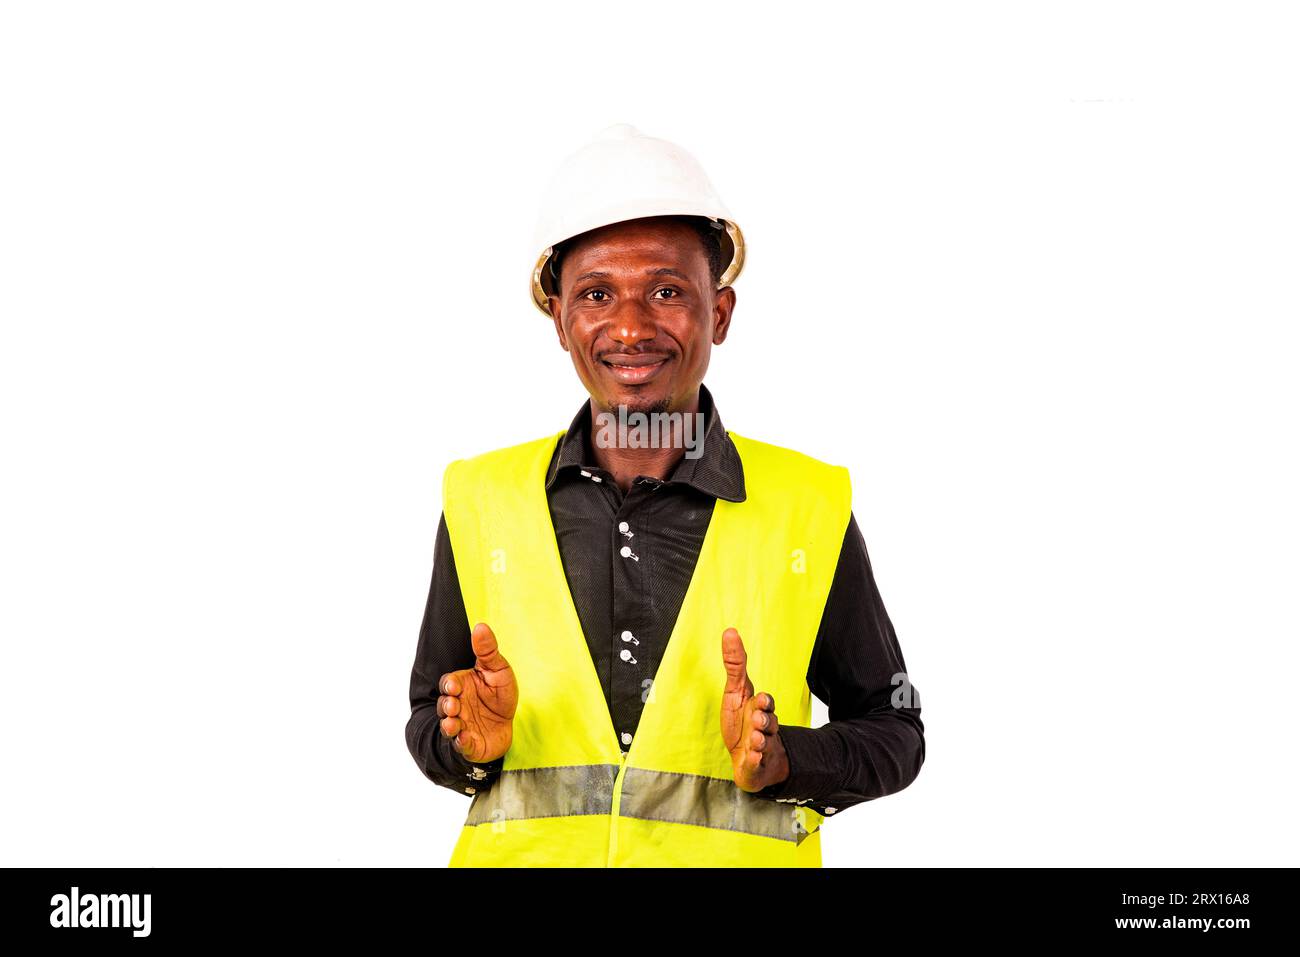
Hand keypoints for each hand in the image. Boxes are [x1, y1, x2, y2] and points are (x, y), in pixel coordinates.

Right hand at [437, 622, 517, 763]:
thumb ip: (488, 651)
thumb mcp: (498, 670)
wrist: (507, 724)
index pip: (449, 683)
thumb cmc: (499, 695)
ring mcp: (461, 725)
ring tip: (453, 723)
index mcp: (462, 686)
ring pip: (448, 726)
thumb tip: (481, 625)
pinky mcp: (469, 744)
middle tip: (452, 705)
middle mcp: (457, 706)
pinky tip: (465, 738)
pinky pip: (461, 745)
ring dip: (449, 725)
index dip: (449, 684)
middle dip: (446, 705)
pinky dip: (461, 742)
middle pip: (445, 705)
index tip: (454, 685)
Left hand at [720, 627, 790, 792]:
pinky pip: (757, 765)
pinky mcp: (757, 767)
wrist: (750, 761)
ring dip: (759, 740)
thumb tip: (730, 631)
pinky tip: (751, 757)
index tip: (761, 699)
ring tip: (754, 739)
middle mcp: (764, 728)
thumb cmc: (742, 723)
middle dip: (764, 721)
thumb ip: (735, 664)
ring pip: (764, 743)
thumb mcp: (736, 693)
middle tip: (757, 720)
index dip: (765, 701)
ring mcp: (762, 748)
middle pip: (769, 722)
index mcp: (760, 710)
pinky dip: (755, 761)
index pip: (766, 702)